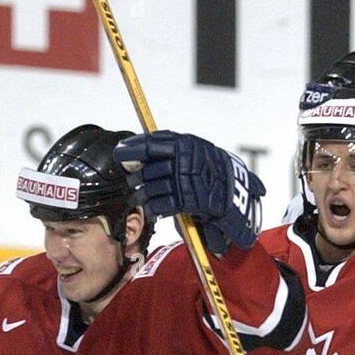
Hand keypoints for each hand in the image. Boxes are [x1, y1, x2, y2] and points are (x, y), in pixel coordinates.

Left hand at [114, 131, 264, 253]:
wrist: (234, 190)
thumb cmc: (211, 170)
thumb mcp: (194, 150)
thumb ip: (171, 148)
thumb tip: (139, 151)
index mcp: (184, 144)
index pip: (151, 144)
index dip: (132, 149)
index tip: (120, 154)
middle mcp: (184, 161)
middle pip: (149, 169)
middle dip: (136, 177)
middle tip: (131, 181)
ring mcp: (186, 181)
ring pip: (153, 187)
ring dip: (142, 195)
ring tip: (137, 198)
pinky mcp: (188, 200)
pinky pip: (162, 204)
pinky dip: (153, 208)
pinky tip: (151, 210)